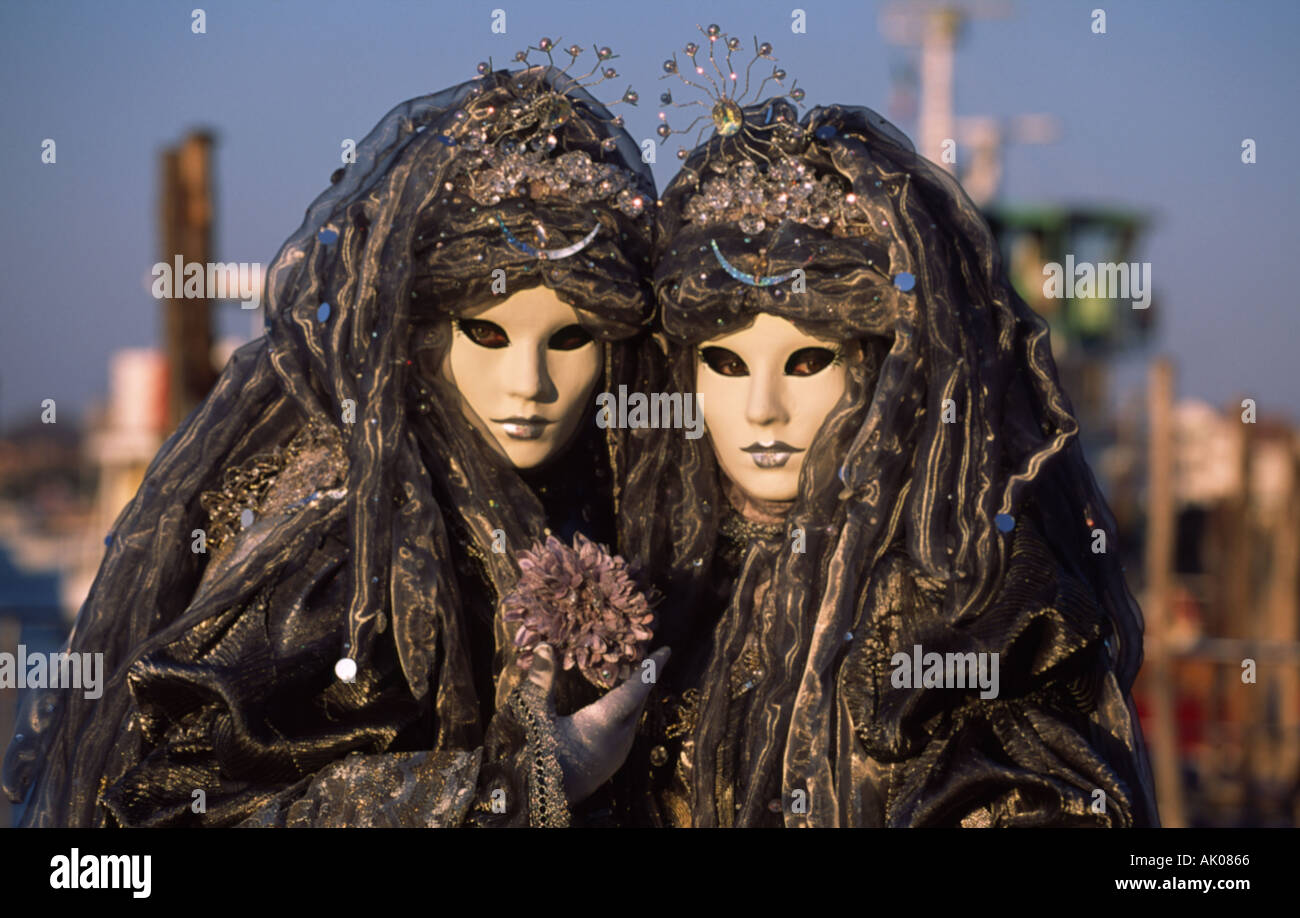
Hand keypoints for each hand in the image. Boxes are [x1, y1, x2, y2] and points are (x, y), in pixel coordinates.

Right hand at [524, 643, 670, 804]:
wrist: (539, 803)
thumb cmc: (538, 759)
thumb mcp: (535, 716)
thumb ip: (542, 681)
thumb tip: (544, 646)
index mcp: (606, 724)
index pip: (636, 688)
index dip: (651, 667)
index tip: (666, 649)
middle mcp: (619, 738)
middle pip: (637, 701)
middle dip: (642, 677)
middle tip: (644, 654)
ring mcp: (617, 753)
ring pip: (632, 716)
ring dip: (632, 695)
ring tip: (629, 673)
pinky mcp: (610, 762)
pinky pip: (625, 729)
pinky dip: (624, 710)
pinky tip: (613, 703)